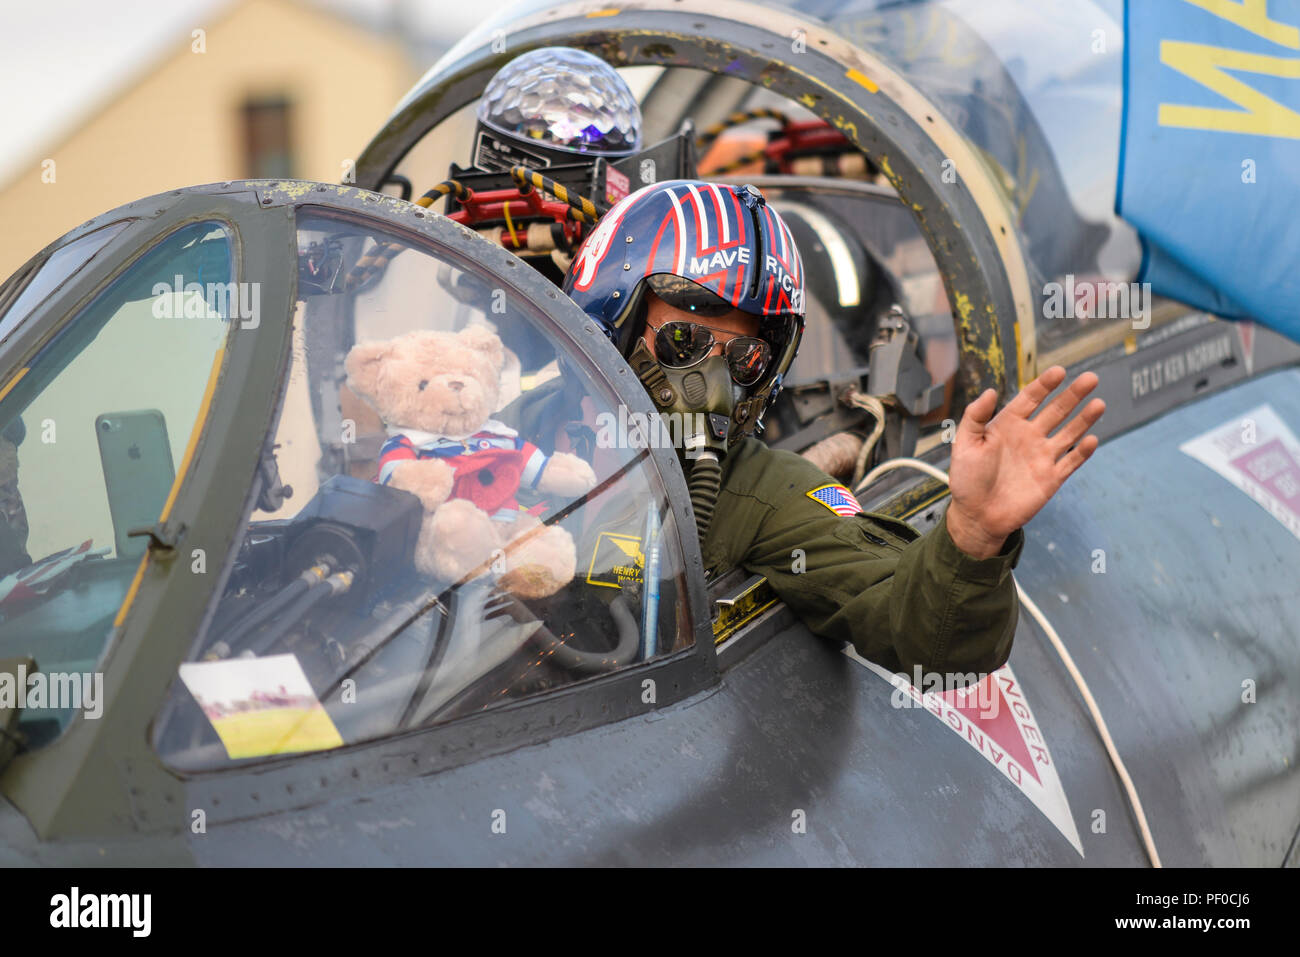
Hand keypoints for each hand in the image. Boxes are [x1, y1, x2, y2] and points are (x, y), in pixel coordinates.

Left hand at [946, 366, 1104, 558]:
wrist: (976, 516)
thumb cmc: (966, 479)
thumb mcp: (965, 444)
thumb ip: (975, 416)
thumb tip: (991, 391)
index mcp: (1008, 425)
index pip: (1030, 398)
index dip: (1044, 384)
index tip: (1059, 371)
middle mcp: (1029, 437)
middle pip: (1056, 410)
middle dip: (1073, 394)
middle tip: (1090, 378)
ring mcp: (1042, 456)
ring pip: (1068, 433)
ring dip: (1084, 419)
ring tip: (1099, 404)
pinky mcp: (1051, 478)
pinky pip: (1071, 462)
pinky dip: (1082, 452)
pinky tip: (1092, 439)